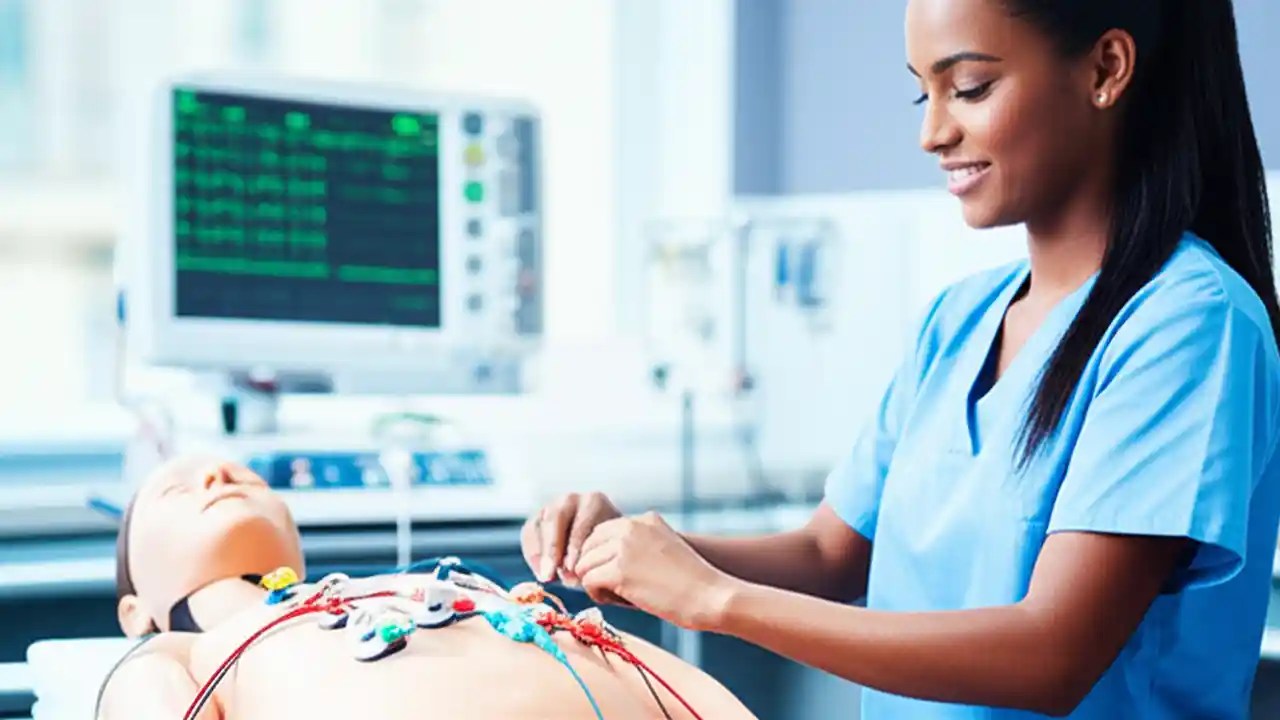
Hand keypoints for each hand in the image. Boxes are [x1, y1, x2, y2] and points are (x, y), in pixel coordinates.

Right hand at [521, 491, 622, 583]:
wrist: (600, 544)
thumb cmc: (607, 548)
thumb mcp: (606, 551)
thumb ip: (592, 558)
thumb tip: (569, 574)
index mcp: (594, 502)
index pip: (580, 524)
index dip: (575, 548)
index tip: (573, 568)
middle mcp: (570, 500)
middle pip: (555, 518)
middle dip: (552, 549)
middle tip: (551, 573)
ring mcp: (550, 506)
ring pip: (538, 525)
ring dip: (540, 553)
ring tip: (545, 576)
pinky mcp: (536, 519)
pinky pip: (528, 534)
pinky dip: (532, 555)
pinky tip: (540, 572)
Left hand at [574, 511, 739, 630]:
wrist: (711, 596)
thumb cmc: (692, 582)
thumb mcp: (665, 548)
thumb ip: (638, 546)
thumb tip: (601, 560)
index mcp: (644, 519)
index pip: (602, 531)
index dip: (602, 555)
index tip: (613, 573)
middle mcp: (631, 527)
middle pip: (588, 545)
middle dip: (593, 566)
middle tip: (610, 586)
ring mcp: (624, 547)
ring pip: (584, 563)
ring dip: (595, 581)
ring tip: (616, 594)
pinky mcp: (620, 571)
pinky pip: (588, 580)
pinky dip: (597, 593)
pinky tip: (617, 599)